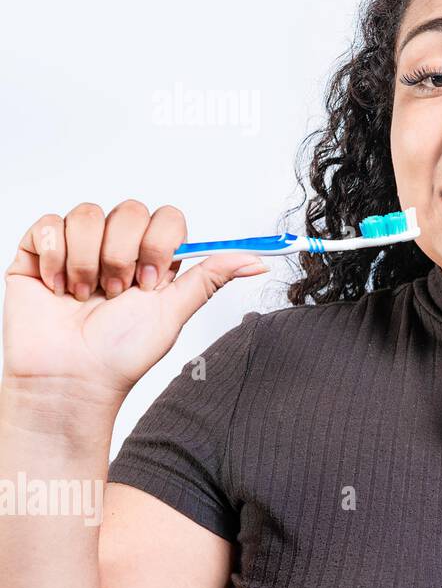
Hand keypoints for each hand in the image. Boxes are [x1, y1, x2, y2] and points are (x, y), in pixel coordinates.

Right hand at [2, 200, 268, 415]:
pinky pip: (48, 224)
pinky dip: (54, 257)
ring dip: (88, 261)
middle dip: (122, 255)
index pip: (166, 217)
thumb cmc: (121, 354)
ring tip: (84, 296)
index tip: (150, 283)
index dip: (159, 243)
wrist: (70, 378)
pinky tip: (58, 288)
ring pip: (87, 215)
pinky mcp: (37, 253)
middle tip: (116, 294)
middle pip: (129, 210)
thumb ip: (211, 278)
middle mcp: (116, 248)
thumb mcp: (174, 312)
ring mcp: (76, 248)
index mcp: (152, 258)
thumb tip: (257, 262)